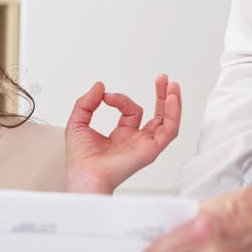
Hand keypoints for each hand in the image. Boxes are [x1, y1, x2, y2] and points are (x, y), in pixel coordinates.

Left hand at [65, 74, 180, 193]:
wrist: (84, 173)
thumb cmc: (80, 158)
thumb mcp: (78, 121)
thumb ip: (87, 102)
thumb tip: (99, 86)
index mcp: (121, 135)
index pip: (130, 111)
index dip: (120, 99)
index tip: (105, 97)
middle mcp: (136, 140)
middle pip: (156, 115)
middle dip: (160, 95)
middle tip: (162, 79)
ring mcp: (145, 144)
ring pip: (167, 121)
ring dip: (171, 102)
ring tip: (172, 85)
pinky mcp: (151, 149)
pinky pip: (169, 130)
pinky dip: (173, 114)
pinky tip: (171, 99)